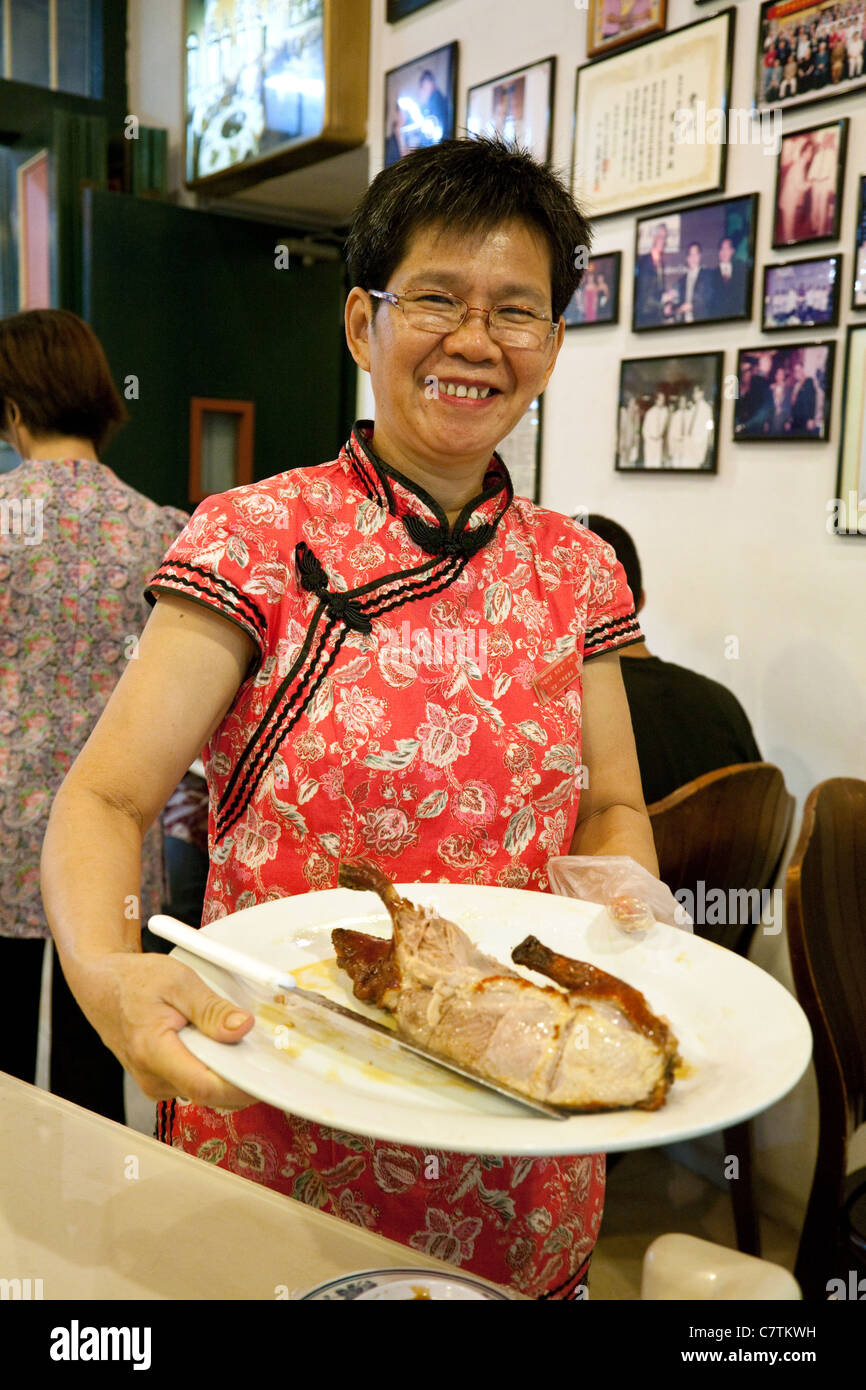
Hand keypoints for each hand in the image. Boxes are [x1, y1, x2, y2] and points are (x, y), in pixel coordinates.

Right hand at [64, 950, 257, 1107]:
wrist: (102, 986)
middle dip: (243, 1078)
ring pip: (205, 1090)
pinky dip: (214, 1068)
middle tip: (268, 1054)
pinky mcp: (160, 1081)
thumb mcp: (178, 981)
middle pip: (211, 1094)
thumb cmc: (135, 980)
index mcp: (154, 1053)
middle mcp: (153, 1079)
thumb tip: (242, 1028)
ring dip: (229, 1073)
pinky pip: (196, 1082)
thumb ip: (211, 1008)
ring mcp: (156, 1084)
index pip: (206, 1087)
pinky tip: (223, 1047)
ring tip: (245, 1045)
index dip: (243, 1086)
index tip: (269, 1074)